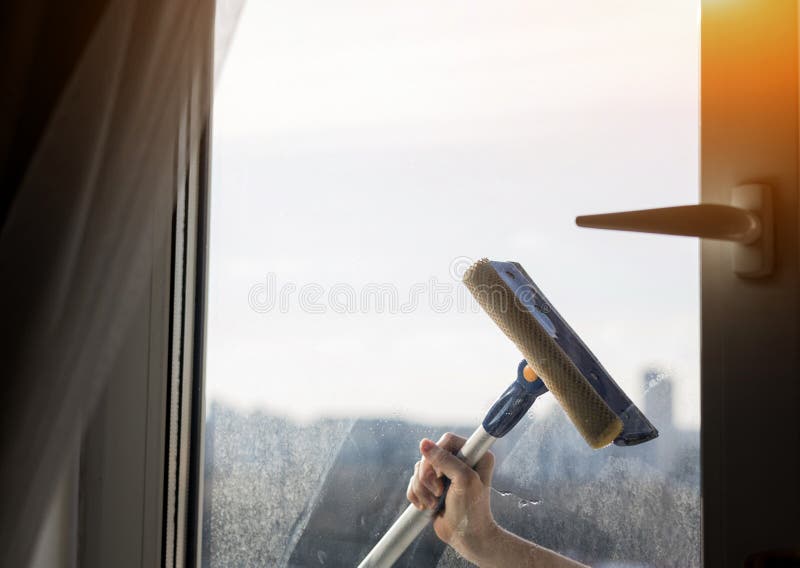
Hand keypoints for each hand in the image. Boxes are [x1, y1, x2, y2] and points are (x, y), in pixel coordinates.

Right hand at [406, 433, 497, 562]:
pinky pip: (413, 481)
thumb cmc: (472, 510)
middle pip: (429, 454)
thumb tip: (423, 443)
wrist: (467, 537)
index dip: (439, 456)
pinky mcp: (433, 485)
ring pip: (419, 468)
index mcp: (474, 453)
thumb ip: (445, 460)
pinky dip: (416, 494)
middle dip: (428, 476)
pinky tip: (426, 506)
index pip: (447, 440)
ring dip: (422, 488)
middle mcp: (460, 460)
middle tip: (438, 492)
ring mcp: (445, 473)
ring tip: (434, 503)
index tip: (441, 476)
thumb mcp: (463, 481)